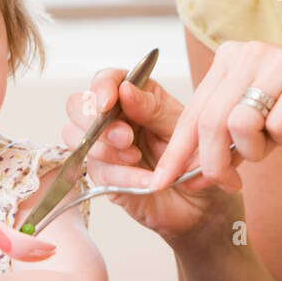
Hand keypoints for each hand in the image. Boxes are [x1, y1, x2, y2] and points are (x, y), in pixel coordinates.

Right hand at [63, 69, 241, 240]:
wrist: (204, 201)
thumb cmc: (194, 157)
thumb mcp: (183, 126)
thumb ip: (153, 109)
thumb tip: (125, 89)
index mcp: (135, 97)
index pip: (105, 80)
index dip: (101, 87)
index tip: (108, 101)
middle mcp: (114, 119)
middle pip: (77, 106)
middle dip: (95, 121)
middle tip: (126, 137)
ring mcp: (105, 148)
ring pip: (77, 139)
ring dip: (106, 149)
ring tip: (136, 157)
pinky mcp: (104, 178)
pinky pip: (99, 173)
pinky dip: (123, 176)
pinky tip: (146, 180)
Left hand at [148, 41, 281, 191]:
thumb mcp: (259, 122)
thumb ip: (226, 140)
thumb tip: (188, 175)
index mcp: (231, 59)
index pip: (192, 111)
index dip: (176, 151)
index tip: (162, 181)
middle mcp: (251, 53)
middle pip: (211, 121)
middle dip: (213, 163)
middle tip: (226, 183)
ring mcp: (281, 61)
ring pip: (241, 123)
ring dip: (256, 149)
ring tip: (274, 143)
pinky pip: (281, 125)